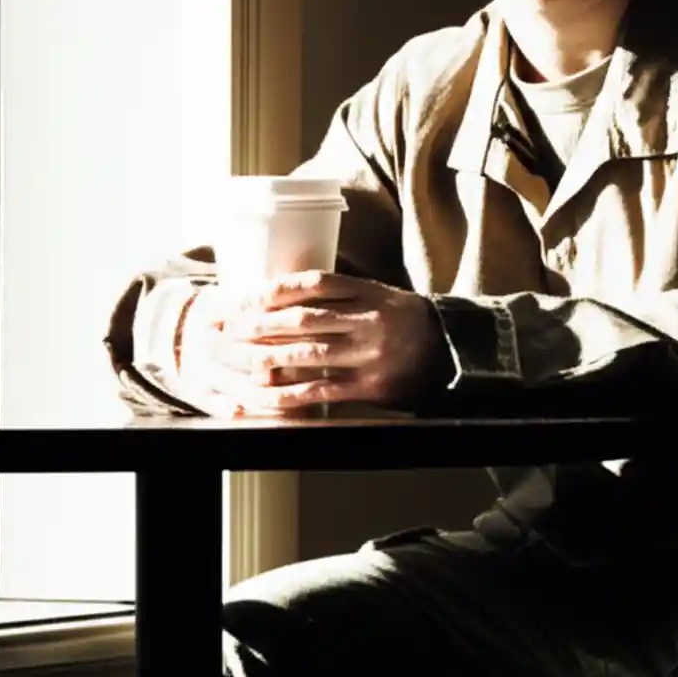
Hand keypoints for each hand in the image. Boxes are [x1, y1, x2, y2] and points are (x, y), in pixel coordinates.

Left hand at [176, 272, 453, 415]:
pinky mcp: (370, 386)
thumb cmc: (402, 320)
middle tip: (229, 327)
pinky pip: (322, 389)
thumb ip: (340, 294)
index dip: (277, 289)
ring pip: (308, 353)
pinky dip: (291, 392)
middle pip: (304, 318)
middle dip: (260, 323)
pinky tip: (268, 392)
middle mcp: (369, 320)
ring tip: (239, 357)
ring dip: (267, 356)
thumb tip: (282, 295)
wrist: (448, 351)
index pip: (315, 284)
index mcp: (369, 292)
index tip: (247, 296)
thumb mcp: (377, 295)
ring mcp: (370, 354)